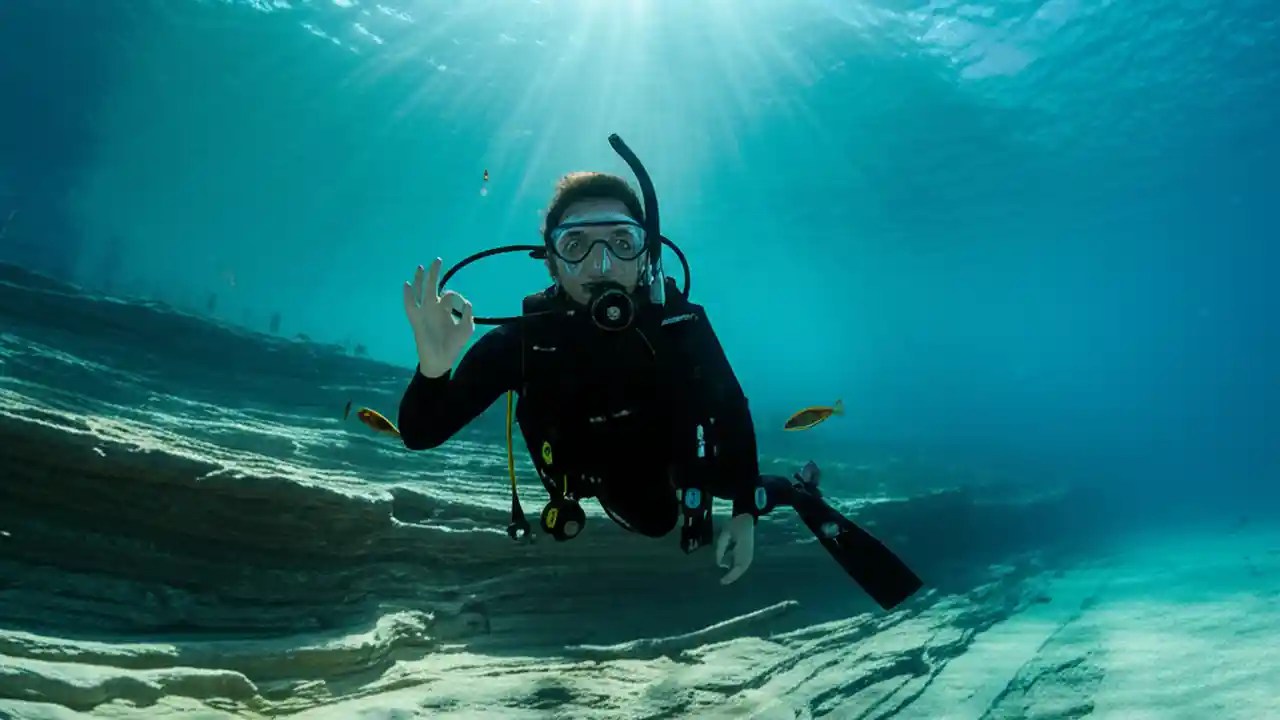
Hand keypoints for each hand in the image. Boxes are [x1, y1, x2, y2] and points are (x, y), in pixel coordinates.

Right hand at [402, 258, 474, 377]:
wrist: (440, 360)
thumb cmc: (453, 345)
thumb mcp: (466, 329)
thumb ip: (468, 315)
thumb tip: (467, 302)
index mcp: (445, 310)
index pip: (449, 296)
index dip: (458, 297)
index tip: (464, 304)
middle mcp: (433, 309)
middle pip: (432, 287)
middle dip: (435, 274)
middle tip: (438, 260)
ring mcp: (424, 313)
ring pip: (420, 292)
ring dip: (420, 280)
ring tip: (420, 267)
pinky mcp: (416, 320)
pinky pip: (410, 306)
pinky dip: (408, 296)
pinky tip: (407, 285)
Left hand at [714, 513, 755, 584]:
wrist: (747, 519)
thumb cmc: (735, 525)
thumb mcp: (725, 533)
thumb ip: (721, 548)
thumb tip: (719, 563)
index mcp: (743, 549)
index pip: (737, 566)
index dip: (730, 576)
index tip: (722, 581)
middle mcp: (748, 554)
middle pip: (740, 570)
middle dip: (732, 577)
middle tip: (722, 582)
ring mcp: (749, 554)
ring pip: (742, 568)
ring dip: (734, 574)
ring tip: (725, 579)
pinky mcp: (749, 554)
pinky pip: (742, 565)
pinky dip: (736, 569)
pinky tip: (729, 570)